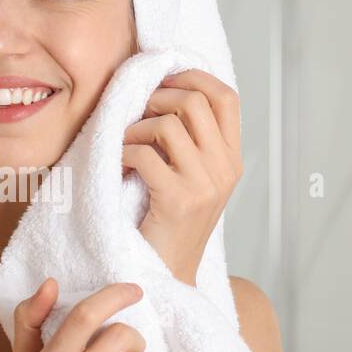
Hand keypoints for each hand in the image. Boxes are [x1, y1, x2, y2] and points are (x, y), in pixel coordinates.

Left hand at [121, 68, 242, 285]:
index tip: (163, 80)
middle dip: (156, 98)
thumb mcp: (192, 178)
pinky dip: (123, 153)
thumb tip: (161, 89)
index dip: (193, 77)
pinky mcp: (178, 200)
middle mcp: (225, 169)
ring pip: (168, 124)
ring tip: (126, 146)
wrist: (167, 275)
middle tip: (136, 116)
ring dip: (135, 128)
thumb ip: (190, 141)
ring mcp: (205, 185)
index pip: (226, 97)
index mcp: (232, 159)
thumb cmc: (169, 224)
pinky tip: (120, 167)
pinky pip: (144, 153)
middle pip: (195, 101)